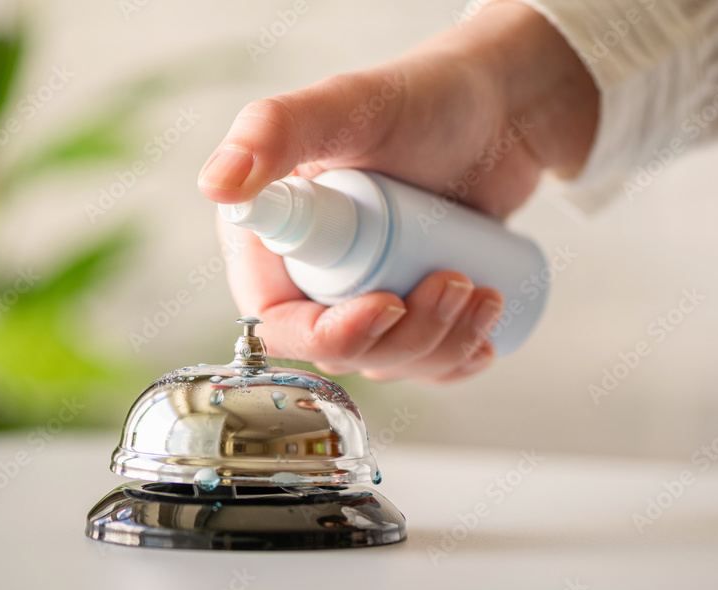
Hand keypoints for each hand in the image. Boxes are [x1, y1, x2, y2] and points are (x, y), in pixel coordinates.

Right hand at [197, 1, 597, 381]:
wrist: (501, 111)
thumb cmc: (424, 97)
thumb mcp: (346, 107)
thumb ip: (273, 130)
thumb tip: (216, 185)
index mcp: (277, 237)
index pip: (282, 324)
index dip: (331, 336)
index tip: (389, 303)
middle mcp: (316, 273)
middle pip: (345, 353)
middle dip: (405, 338)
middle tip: (455, 282)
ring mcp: (369, 292)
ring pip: (391, 360)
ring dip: (441, 346)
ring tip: (482, 292)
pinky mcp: (415, 304)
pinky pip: (425, 363)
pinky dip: (456, 361)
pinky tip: (487, 337)